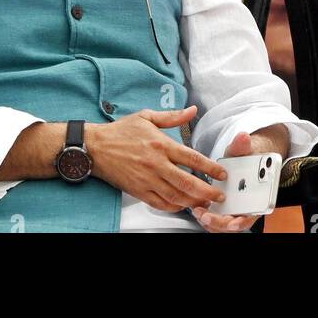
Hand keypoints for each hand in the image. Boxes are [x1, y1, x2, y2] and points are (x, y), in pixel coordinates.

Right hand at [86, 105, 226, 213]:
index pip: (192, 158)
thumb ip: (172, 116)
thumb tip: (192, 110)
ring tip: (206, 204)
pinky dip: (173, 206)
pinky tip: (183, 205)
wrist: (95, 147)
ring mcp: (147, 179)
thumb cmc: (121, 131)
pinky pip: (159, 202)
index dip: (210, 168)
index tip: (222, 174)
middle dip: (207, 191)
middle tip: (219, 196)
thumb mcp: (147, 117)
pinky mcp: (137, 190)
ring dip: (193, 201)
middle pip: (187, 181)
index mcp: (161, 144)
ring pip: (175, 195)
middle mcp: (156, 163)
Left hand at [191, 131, 265, 232]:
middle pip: (234, 224)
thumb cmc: (246, 158)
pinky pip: (215, 219)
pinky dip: (206, 216)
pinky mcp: (223, 209)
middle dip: (219, 222)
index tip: (233, 222)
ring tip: (198, 211)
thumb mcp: (244, 150)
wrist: (245, 159)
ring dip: (210, 221)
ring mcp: (234, 209)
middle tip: (206, 215)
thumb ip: (243, 146)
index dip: (242, 221)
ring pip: (222, 225)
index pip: (252, 215)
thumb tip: (243, 137)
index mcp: (258, 196)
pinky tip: (197, 207)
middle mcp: (247, 206)